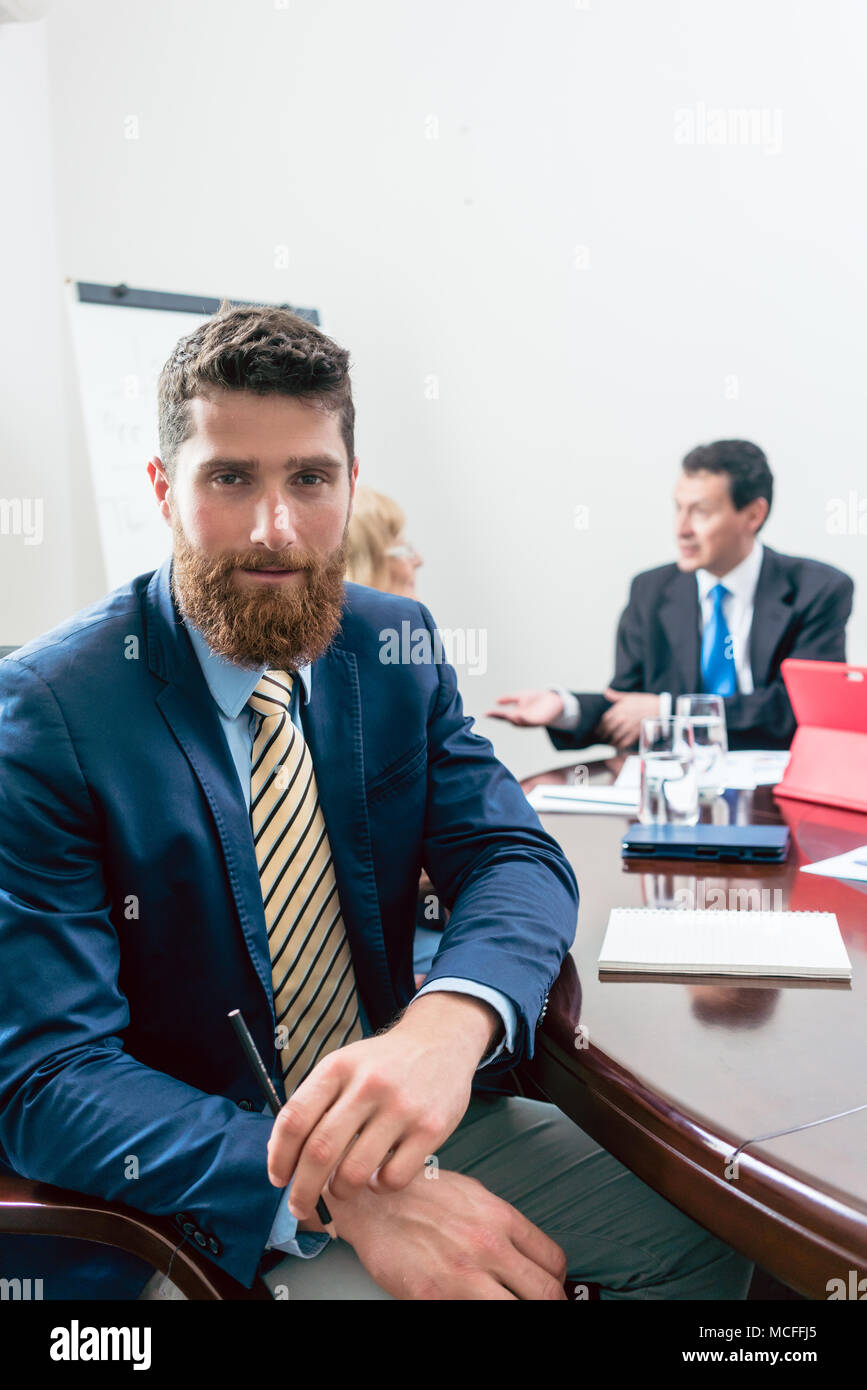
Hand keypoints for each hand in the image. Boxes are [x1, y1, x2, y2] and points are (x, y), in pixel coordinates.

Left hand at [267, 993, 498, 1219]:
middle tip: (299, 1207)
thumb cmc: (382, 1063)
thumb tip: (281, 1156)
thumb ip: (314, 1103)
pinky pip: (392, 1178)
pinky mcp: (431, 1129)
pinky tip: (378, 1175)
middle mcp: (368, 1085)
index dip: (278, 1156)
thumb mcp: (343, 1065)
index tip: (278, 1177)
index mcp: (338, 1067)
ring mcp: (402, 1107)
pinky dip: (378, 1186)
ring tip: (342, 1187)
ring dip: (340, 1191)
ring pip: (354, 1172)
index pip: (294, 1119)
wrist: (440, 1042)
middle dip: (302, 1190)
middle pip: (319, 1152)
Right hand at [326, 1167, 567, 1299]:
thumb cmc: (417, 1195)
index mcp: (500, 1218)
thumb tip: (525, 1252)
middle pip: (546, 1294)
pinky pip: (475, 1317)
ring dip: (518, 1312)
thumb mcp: (471, 1195)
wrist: (371, 1201)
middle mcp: (489, 1246)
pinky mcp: (436, 1298)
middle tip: (542, 1309)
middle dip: (549, 1306)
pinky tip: (475, 1306)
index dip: (557, 1283)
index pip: (553, 1261)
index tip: (552, 1291)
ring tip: (509, 1307)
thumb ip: (501, 1224)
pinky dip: (483, 1315)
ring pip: (518, 1311)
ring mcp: (464, 1275)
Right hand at [486, 689, 564, 726]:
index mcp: (515, 714)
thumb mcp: (521, 696)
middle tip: (490, 713)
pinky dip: (524, 720)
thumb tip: (495, 700)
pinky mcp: (539, 721)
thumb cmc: (537, 698)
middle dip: (500, 717)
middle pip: (508, 719)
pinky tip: (519, 716)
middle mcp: (521, 719)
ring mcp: (529, 721)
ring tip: (503, 715)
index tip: (484, 713)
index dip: (493, 714)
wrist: (554, 700)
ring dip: (511, 719)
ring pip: (518, 722)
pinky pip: (530, 722)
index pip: (502, 715)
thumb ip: (509, 698)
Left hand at [597, 690, 659, 749]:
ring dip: (611, 741)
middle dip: (603, 734)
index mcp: (620, 708)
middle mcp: (622, 718)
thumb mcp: (630, 696)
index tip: (598, 729)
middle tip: (602, 737)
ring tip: (609, 742)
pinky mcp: (636, 734)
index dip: (600, 726)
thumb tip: (606, 691)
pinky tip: (618, 745)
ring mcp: (629, 726)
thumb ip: (616, 696)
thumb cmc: (646, 702)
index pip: (605, 719)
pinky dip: (619, 745)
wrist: (660, 708)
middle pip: (608, 729)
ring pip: (615, 736)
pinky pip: (624, 742)